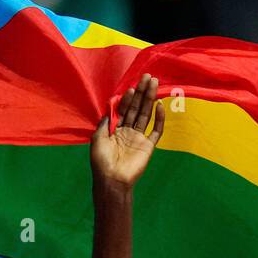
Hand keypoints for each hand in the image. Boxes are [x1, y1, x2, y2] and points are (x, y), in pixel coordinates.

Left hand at [90, 74, 165, 190]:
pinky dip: (160, 118)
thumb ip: (104, 123)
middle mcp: (128, 131)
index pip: (123, 109)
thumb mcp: (97, 139)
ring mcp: (139, 138)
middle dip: (141, 93)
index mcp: (115, 130)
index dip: (127, 99)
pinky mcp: (148, 146)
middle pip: (136, 108)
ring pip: (146, 114)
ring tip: (154, 83)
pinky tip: (160, 105)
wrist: (112, 180)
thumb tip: (109, 109)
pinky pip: (156, 130)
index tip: (131, 88)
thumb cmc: (101, 161)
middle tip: (147, 77)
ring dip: (150, 99)